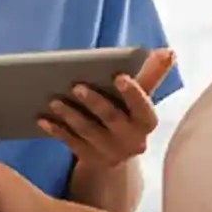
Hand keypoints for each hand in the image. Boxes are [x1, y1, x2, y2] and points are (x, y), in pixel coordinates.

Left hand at [40, 49, 174, 167]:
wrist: (116, 152)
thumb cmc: (127, 114)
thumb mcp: (139, 97)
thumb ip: (151, 74)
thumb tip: (168, 51)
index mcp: (146, 122)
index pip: (144, 108)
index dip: (133, 94)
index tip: (120, 77)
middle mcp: (132, 141)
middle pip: (113, 120)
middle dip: (95, 102)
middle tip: (76, 86)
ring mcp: (111, 153)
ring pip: (89, 132)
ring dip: (70, 115)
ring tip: (53, 100)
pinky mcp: (91, 161)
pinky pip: (71, 144)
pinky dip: (57, 130)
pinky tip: (43, 119)